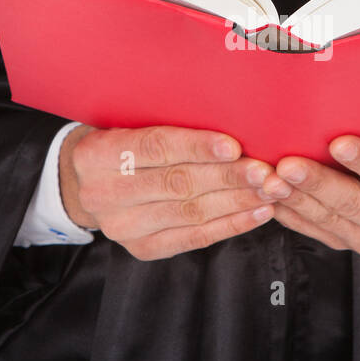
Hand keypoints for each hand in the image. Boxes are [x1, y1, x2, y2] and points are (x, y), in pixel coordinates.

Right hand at [60, 125, 274, 260]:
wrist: (89, 183)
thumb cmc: (122, 142)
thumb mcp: (128, 121)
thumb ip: (164, 119)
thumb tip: (227, 112)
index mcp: (95, 154)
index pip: (154, 148)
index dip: (196, 147)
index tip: (234, 146)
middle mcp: (102, 194)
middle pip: (177, 182)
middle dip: (228, 176)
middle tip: (266, 170)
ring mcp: (121, 226)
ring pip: (191, 212)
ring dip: (237, 200)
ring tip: (270, 189)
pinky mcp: (142, 249)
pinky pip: (194, 238)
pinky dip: (232, 224)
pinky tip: (259, 212)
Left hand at [259, 135, 359, 256]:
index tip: (338, 143)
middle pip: (352, 203)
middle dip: (316, 183)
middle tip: (287, 165)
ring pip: (326, 219)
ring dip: (293, 197)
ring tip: (266, 177)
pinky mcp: (344, 244)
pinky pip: (310, 229)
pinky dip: (286, 210)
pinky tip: (265, 192)